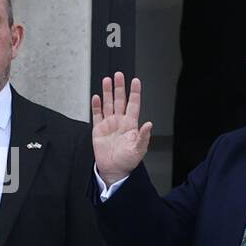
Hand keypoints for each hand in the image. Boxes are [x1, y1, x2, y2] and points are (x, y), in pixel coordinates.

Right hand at [90, 72, 152, 186]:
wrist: (113, 170)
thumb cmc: (127, 161)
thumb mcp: (139, 149)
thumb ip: (143, 136)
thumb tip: (149, 124)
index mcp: (131, 124)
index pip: (134, 104)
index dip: (135, 93)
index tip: (135, 81)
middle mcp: (120, 121)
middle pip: (120, 100)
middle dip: (119, 87)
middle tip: (119, 75)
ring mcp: (109, 124)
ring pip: (108, 104)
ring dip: (107, 92)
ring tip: (107, 81)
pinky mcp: (98, 129)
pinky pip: (97, 114)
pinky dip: (96, 105)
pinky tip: (96, 97)